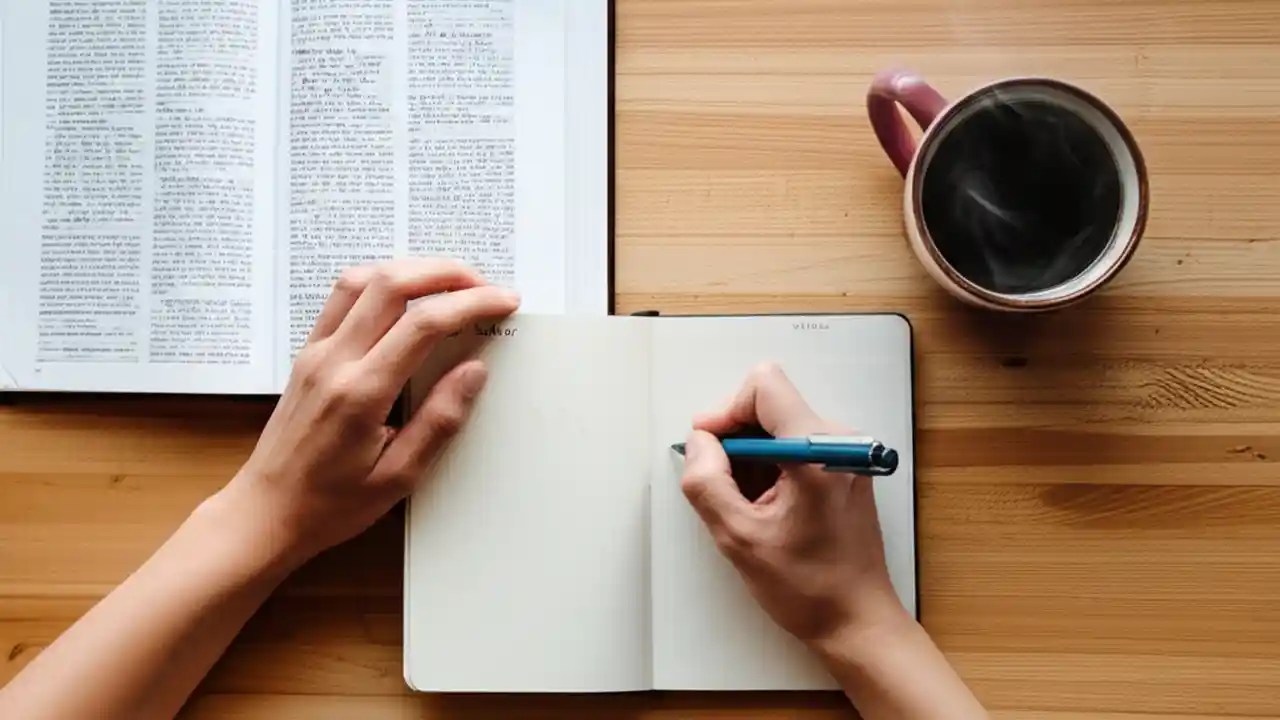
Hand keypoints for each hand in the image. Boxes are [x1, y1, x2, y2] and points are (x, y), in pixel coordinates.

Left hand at [216, 259, 519, 565]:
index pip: (423, 324)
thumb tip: (474, 371)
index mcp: (360, 393)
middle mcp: (334, 361)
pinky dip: (382, 282)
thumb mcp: (398, 478)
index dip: (471, 303)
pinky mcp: (307, 353)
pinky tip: (407, 298)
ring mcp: (315, 352)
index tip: (504, 301)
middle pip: (391, 282)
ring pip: (362, 278)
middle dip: (446, 272)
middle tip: (483, 285)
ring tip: (449, 284)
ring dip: (411, 270)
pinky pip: (343, 297)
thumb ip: (439, 420)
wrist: (265, 512)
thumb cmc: (330, 504)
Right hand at [679, 363, 909, 649]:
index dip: (726, 412)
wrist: (857, 620)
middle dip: (736, 438)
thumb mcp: (739, 539)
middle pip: (771, 403)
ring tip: (749, 504)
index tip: (709, 449)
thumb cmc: (809, 588)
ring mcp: (846, 452)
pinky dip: (770, 465)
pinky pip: (795, 444)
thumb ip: (708, 483)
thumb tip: (698, 444)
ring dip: (752, 456)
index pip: (764, 387)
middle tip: (725, 486)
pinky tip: (767, 506)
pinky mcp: (845, 466)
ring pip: (779, 424)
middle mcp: (839, 441)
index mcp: (817, 452)